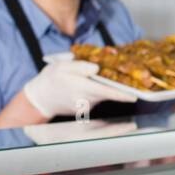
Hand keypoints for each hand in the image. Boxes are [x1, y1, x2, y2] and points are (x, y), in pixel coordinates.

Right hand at [22, 59, 136, 118]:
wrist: (40, 98)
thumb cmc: (50, 79)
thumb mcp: (61, 66)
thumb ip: (80, 66)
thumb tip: (96, 68)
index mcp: (80, 87)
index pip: (105, 92)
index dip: (121, 94)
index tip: (134, 96)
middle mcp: (84, 99)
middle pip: (107, 93)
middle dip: (119, 88)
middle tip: (129, 80)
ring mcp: (85, 106)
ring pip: (102, 95)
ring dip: (106, 88)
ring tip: (103, 77)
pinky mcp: (85, 109)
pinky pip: (96, 98)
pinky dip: (98, 91)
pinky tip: (93, 84)